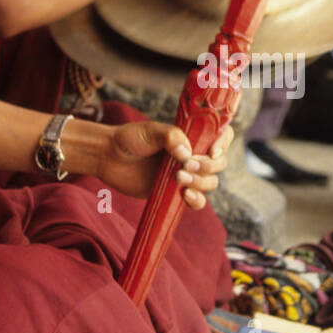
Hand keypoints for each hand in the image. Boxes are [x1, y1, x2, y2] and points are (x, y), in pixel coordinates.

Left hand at [95, 120, 232, 208]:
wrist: (108, 157)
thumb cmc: (129, 139)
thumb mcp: (149, 131)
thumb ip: (170, 137)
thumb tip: (188, 153)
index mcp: (190, 135)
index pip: (220, 136)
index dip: (223, 143)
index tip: (212, 151)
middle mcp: (192, 155)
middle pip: (219, 163)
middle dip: (207, 166)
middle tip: (185, 166)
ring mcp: (185, 174)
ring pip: (210, 182)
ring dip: (200, 182)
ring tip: (178, 178)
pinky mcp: (176, 193)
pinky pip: (197, 201)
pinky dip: (197, 200)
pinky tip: (185, 196)